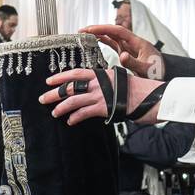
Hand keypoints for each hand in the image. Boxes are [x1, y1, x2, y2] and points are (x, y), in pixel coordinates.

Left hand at [39, 68, 164, 126]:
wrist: (151, 97)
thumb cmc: (138, 89)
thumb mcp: (119, 79)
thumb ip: (105, 82)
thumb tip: (94, 88)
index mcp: (101, 74)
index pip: (75, 73)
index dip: (60, 77)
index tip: (48, 81)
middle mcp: (98, 83)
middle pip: (70, 87)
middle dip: (54, 93)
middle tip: (43, 98)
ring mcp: (100, 95)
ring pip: (73, 100)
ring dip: (61, 107)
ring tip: (54, 112)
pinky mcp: (104, 108)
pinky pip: (84, 113)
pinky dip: (75, 117)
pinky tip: (70, 121)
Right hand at [80, 24, 164, 79]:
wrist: (164, 75)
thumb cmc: (158, 72)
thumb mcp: (147, 69)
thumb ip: (134, 63)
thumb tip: (121, 56)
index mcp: (137, 43)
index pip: (118, 31)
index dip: (104, 29)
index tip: (91, 30)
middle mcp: (131, 42)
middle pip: (112, 31)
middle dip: (97, 29)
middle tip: (82, 31)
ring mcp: (128, 47)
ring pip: (111, 37)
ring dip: (98, 34)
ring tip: (84, 35)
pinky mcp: (126, 53)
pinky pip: (112, 44)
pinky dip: (103, 42)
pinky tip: (94, 41)